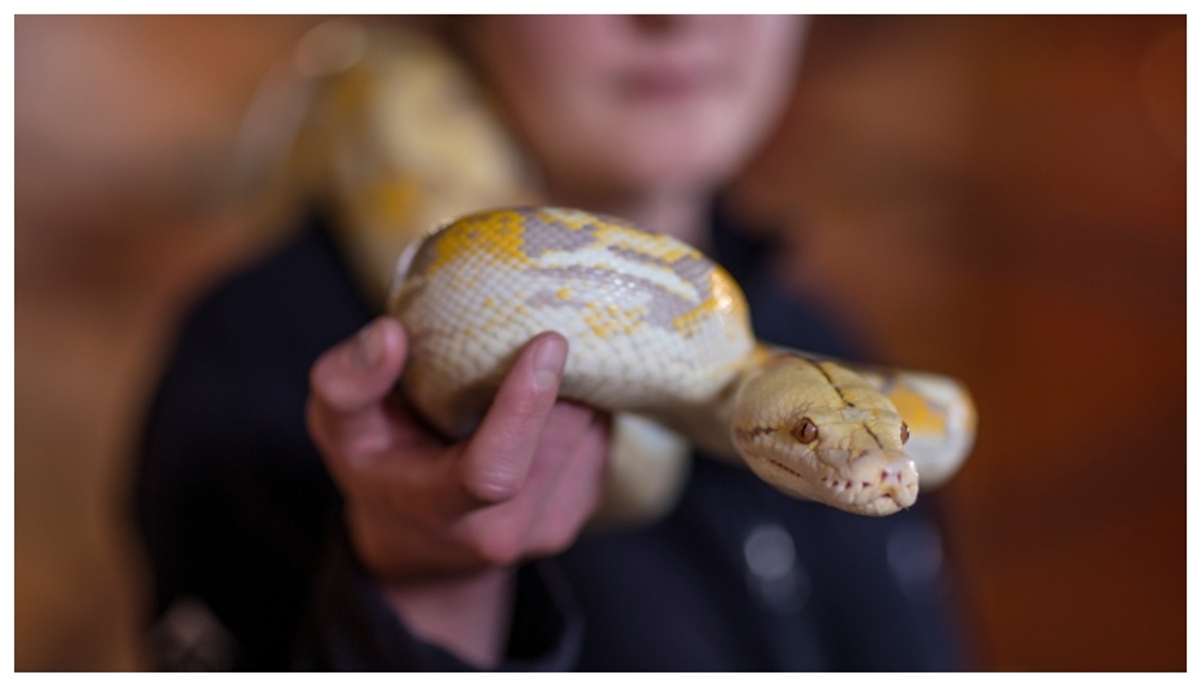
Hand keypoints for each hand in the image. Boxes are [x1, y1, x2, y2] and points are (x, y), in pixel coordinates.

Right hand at [306, 317, 609, 663]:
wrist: (422, 544)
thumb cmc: (379, 468)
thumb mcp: (340, 429)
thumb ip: (348, 384)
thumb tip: (390, 333)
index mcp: (441, 508)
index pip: (493, 470)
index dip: (525, 406)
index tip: (548, 340)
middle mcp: (505, 530)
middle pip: (561, 434)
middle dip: (564, 374)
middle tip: (549, 316)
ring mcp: (551, 528)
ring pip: (590, 432)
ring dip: (577, 386)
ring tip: (539, 357)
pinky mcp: (580, 512)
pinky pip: (600, 441)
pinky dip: (584, 405)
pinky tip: (553, 392)